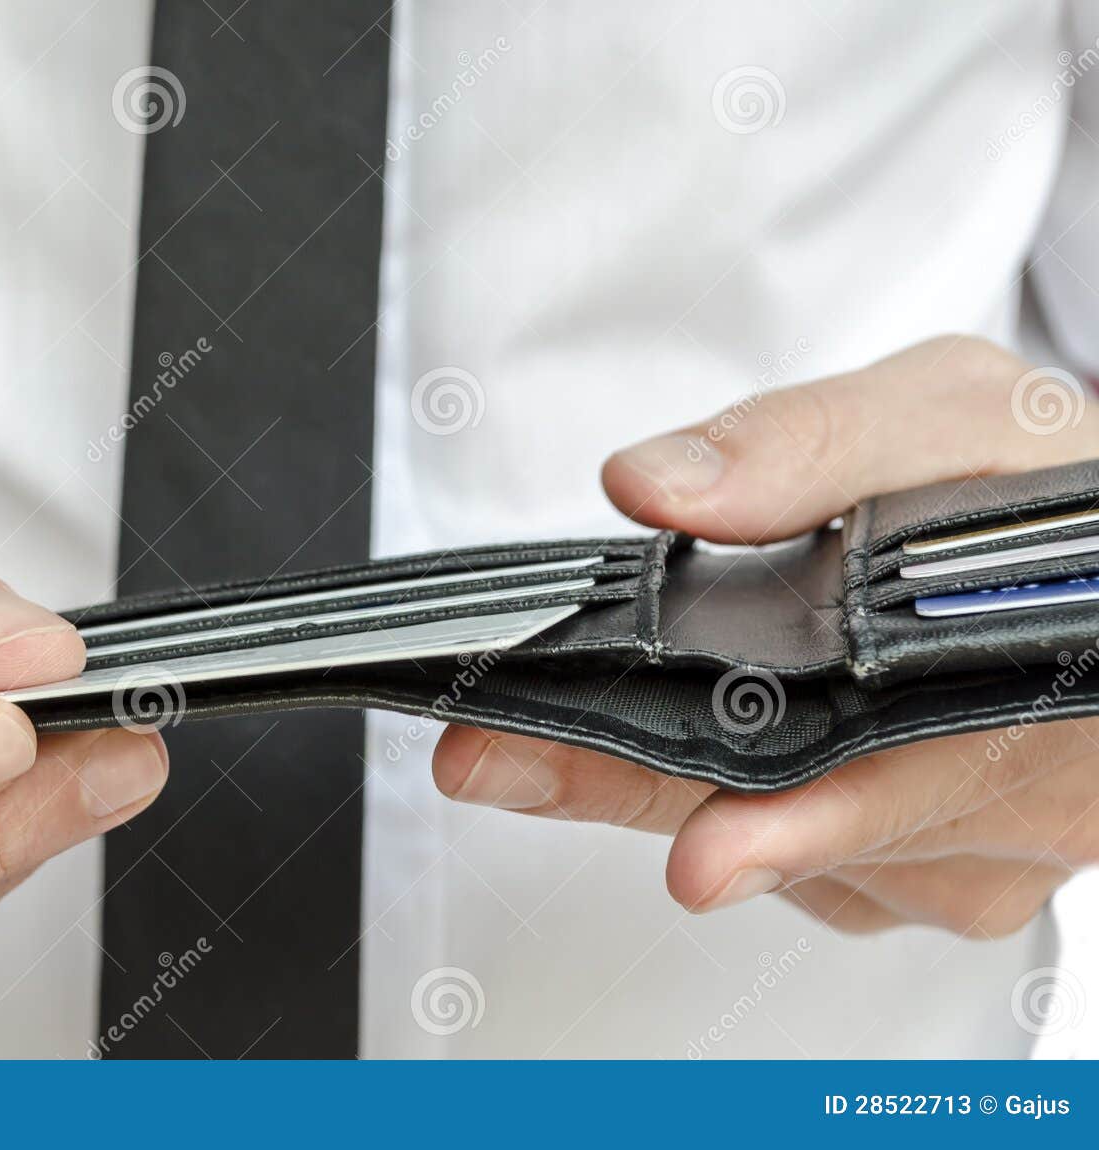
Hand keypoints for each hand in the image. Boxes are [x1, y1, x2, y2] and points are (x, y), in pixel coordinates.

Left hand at [434, 336, 1098, 935]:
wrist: (1093, 555)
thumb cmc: (1055, 491)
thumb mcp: (962, 417)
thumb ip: (815, 446)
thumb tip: (656, 486)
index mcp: (1036, 689)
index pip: (912, 780)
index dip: (800, 825)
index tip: (701, 851)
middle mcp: (1017, 805)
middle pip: (803, 831)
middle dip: (634, 793)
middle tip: (490, 763)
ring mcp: (968, 856)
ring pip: (783, 854)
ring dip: (647, 793)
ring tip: (521, 746)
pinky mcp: (921, 874)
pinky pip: (796, 859)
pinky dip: (709, 797)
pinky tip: (657, 743)